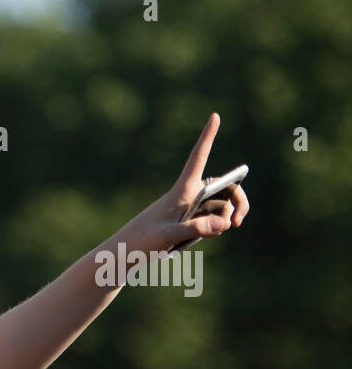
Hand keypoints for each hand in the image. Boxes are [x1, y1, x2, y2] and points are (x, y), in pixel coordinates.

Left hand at [116, 113, 250, 254]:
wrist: (129, 253)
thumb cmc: (143, 240)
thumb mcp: (168, 234)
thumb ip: (194, 228)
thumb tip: (220, 224)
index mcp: (182, 189)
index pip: (197, 158)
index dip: (207, 137)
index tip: (215, 115)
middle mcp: (189, 195)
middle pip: (223, 187)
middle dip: (237, 199)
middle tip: (238, 220)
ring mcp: (192, 209)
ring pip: (222, 204)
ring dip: (229, 214)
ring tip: (225, 228)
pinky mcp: (192, 221)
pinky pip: (214, 218)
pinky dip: (220, 225)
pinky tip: (215, 232)